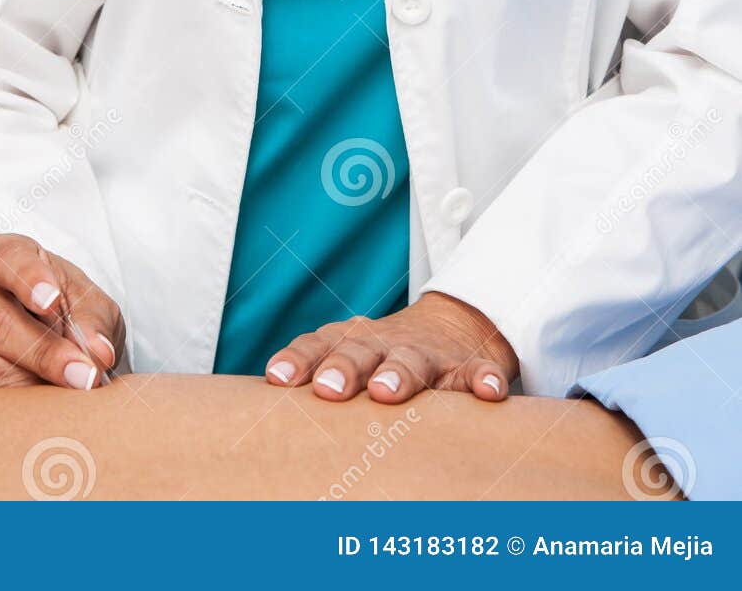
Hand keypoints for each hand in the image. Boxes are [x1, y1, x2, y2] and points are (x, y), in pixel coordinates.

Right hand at [0, 234, 125, 389]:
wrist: (45, 329)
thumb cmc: (64, 304)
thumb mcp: (88, 301)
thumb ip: (94, 321)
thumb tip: (98, 353)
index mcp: (1, 256)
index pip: (8, 262)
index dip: (29, 281)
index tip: (52, 301)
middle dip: (42, 352)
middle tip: (83, 372)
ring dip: (32, 382)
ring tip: (70, 388)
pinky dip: (18, 403)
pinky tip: (45, 401)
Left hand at [263, 291, 517, 403]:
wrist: (453, 325)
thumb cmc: (385, 356)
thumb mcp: (352, 358)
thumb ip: (318, 381)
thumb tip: (266, 429)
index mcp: (352, 341)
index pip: (319, 345)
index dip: (299, 360)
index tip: (279, 379)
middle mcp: (386, 343)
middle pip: (361, 350)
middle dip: (344, 368)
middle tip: (329, 389)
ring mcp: (429, 353)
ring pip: (413, 360)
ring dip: (399, 373)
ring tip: (387, 391)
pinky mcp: (469, 364)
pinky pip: (478, 371)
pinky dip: (483, 379)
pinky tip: (489, 392)